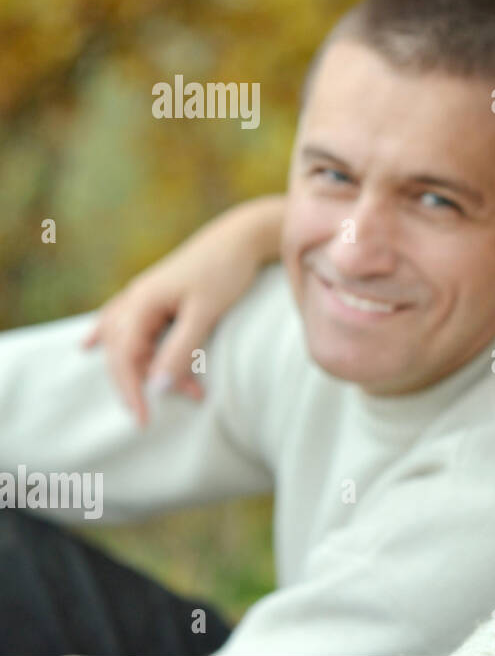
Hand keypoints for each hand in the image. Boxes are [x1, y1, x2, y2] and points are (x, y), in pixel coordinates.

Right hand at [82, 195, 285, 425]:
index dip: (132, 390)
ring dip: (141, 368)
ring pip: (126, 339)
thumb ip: (181, 351)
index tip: (143, 420)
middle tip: (157, 413)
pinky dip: (110, 337)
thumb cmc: (226, 271)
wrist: (242, 235)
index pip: (125, 356)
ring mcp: (143, 293)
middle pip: (122, 351)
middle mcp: (136, 297)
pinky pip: (122, 318)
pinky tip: (89, 345)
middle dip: (138, 385)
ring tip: (147, 396)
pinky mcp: (156, 292)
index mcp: (142, 302)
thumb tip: (156, 389)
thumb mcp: (205, 313)